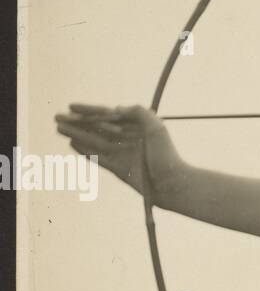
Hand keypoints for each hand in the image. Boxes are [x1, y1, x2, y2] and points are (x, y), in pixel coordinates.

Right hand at [54, 103, 187, 200]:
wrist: (171, 184)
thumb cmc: (166, 155)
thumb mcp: (156, 127)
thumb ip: (138, 112)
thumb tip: (116, 109)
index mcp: (134, 127)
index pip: (107, 116)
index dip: (88, 110)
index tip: (71, 106)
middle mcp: (126, 139)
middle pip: (96, 128)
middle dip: (76, 123)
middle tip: (56, 118)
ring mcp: (121, 154)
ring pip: (93, 142)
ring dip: (76, 135)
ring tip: (59, 129)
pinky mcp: (118, 169)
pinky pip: (97, 157)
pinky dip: (85, 151)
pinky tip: (72, 144)